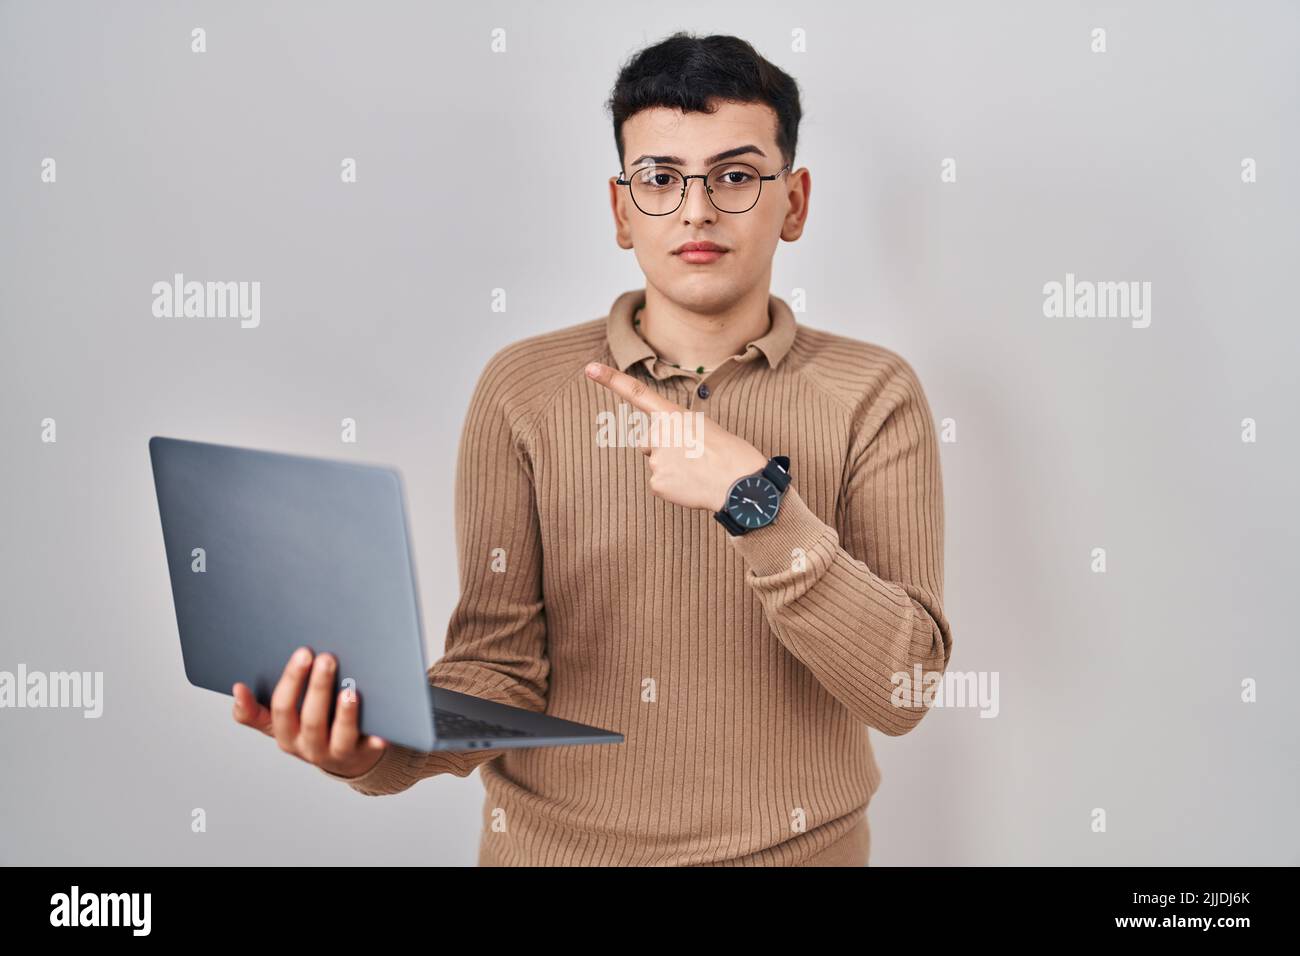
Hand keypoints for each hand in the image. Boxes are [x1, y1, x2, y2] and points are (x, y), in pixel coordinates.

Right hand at [232, 647, 387, 778]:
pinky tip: (382, 729)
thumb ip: (255, 710)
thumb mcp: (281, 721)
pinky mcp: (363, 754)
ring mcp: (336, 752)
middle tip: (326, 657)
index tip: (297, 656)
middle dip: (317, 687)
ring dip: (345, 714)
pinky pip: (370, 748)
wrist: (345, 757)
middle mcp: (308, 746)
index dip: (288, 684)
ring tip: (350, 691)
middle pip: (311, 718)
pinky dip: (376, 739)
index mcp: (285, 734)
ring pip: (339, 736)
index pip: (282, 708)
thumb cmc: (310, 727)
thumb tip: (237, 689)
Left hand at [584, 361, 767, 511]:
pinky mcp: (657, 482)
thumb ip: (676, 430)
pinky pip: (659, 482)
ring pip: (655, 462)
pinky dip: (674, 486)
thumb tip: (660, 449)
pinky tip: (692, 484)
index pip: (637, 393)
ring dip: (672, 467)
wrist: (740, 483)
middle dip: (663, 448)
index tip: (589, 369)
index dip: (611, 380)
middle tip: (692, 455)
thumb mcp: (702, 428)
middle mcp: (660, 433)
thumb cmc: (728, 454)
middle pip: (647, 440)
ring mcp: (656, 458)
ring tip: (697, 470)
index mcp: (674, 414)